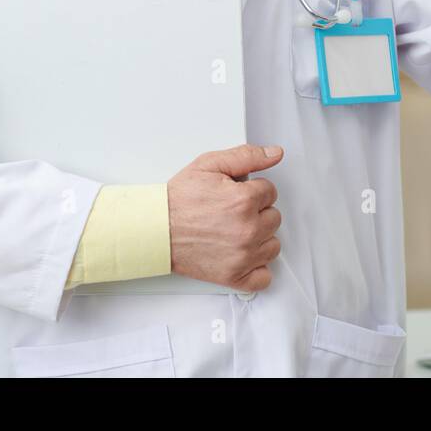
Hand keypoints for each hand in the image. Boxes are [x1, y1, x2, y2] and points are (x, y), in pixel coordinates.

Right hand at [167, 144, 283, 290]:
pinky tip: (242, 255)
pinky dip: (256, 268)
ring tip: (235, 231)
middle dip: (257, 212)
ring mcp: (243, 256)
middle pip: (274, 217)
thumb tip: (274, 153)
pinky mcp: (235, 277)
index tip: (236, 195)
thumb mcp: (210, 165)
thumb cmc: (178, 201)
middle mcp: (247, 230)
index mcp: (243, 201)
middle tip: (232, 212)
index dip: (253, 190)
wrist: (156, 230)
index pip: (270, 191)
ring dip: (259, 238)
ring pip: (273, 245)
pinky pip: (264, 277)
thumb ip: (247, 156)